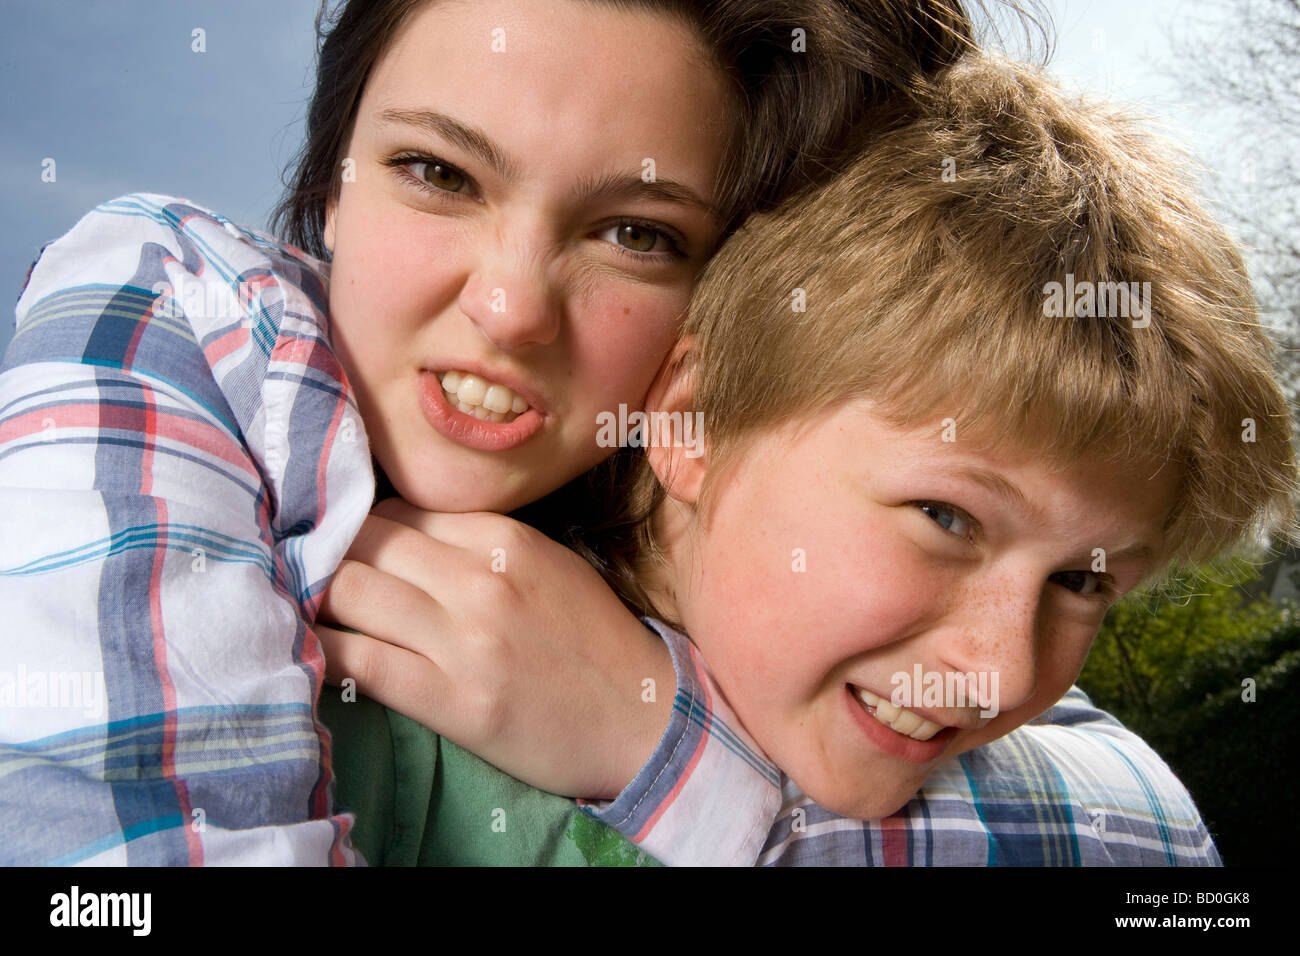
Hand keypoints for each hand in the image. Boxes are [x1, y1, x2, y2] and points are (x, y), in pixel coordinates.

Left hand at [315, 498, 675, 799]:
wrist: (643, 718)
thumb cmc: (593, 640)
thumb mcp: (548, 564)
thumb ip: (483, 542)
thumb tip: (402, 531)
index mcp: (506, 537)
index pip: (400, 510)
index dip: (363, 526)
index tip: (348, 547)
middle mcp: (481, 579)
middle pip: (365, 542)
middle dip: (328, 554)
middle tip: (310, 573)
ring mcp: (465, 640)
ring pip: (350, 591)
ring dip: (315, 595)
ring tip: (303, 607)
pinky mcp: (453, 700)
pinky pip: (360, 663)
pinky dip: (321, 651)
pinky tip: (305, 651)